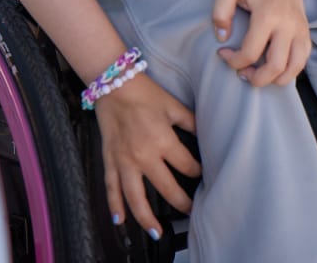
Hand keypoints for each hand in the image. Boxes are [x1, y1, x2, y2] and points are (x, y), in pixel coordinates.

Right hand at [93, 73, 200, 236]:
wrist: (114, 84)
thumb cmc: (146, 93)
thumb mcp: (174, 106)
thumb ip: (191, 123)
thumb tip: (206, 137)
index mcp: (163, 140)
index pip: (187, 166)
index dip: (198, 172)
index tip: (202, 176)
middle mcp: (144, 155)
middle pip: (166, 188)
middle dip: (182, 202)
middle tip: (191, 211)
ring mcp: (124, 161)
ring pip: (136, 197)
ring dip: (146, 218)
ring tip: (157, 232)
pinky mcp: (109, 160)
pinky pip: (111, 188)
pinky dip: (114, 205)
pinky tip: (120, 220)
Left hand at [211, 0, 310, 86]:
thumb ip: (220, 12)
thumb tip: (223, 39)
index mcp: (268, 14)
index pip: (251, 52)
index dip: (233, 60)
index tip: (223, 53)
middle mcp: (288, 25)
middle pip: (276, 66)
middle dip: (256, 78)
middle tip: (242, 72)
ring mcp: (300, 29)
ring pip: (295, 68)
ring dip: (276, 79)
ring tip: (260, 74)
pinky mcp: (306, 31)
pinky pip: (303, 60)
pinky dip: (290, 70)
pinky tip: (275, 68)